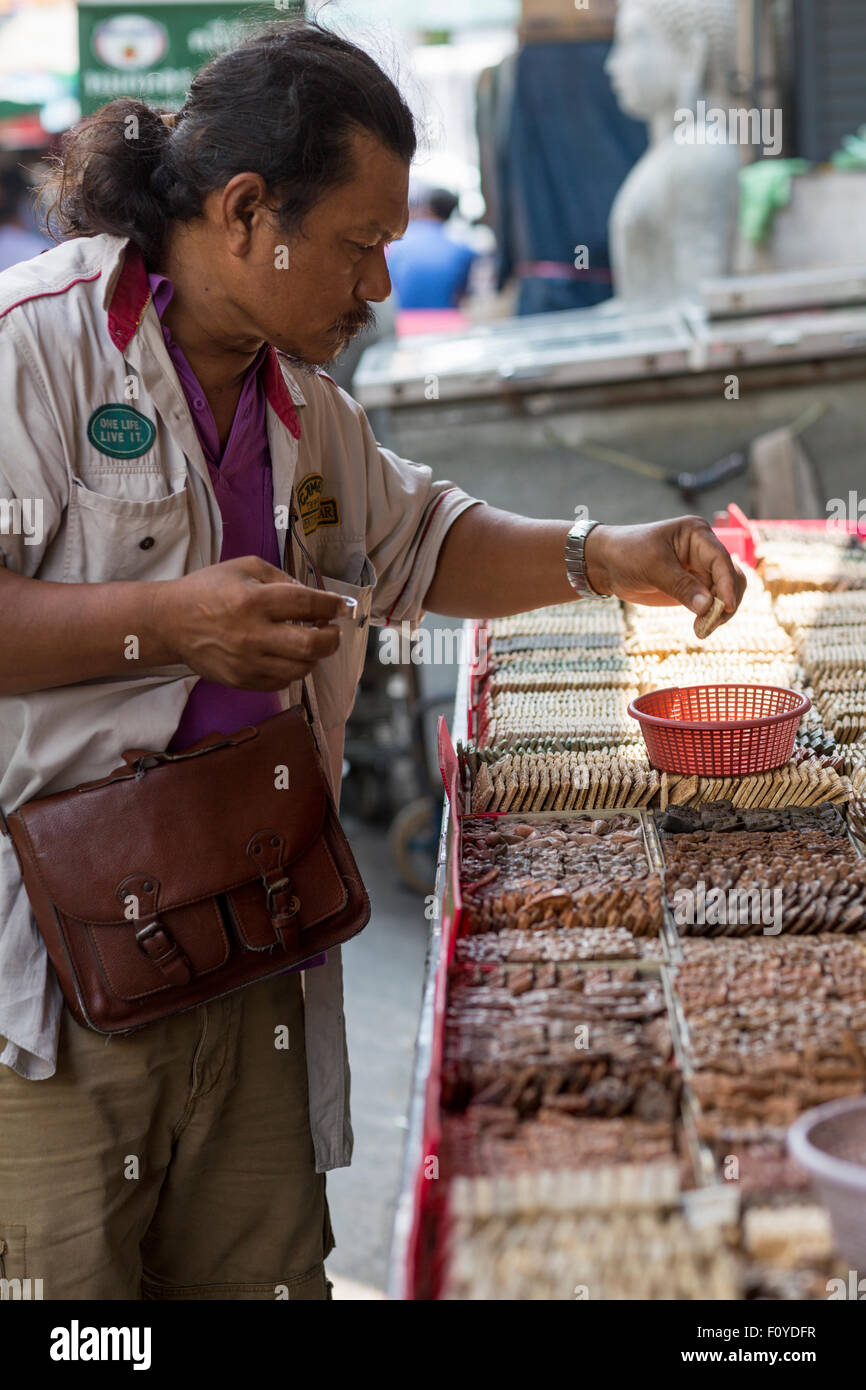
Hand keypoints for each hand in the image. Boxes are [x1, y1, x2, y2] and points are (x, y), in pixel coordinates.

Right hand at [152, 555, 351, 689]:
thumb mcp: (244, 567)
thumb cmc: (208, 590)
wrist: (169, 622)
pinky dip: (292, 669)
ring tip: (310, 643)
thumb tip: (314, 598)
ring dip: (314, 656)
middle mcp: (253, 634)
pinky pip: (281, 682)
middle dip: (332, 638)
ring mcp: (247, 662)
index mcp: (255, 601)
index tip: (341, 606)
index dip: (333, 606)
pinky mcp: (241, 680)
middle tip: (331, 630)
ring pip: (301, 669)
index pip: (309, 605)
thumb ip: (282, 578)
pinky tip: (287, 656)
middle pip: (312, 646)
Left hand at [584, 517, 745, 621]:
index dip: (727, 584)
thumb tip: (708, 607)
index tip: (726, 607)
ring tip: (703, 629)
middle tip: (711, 623)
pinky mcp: (695, 587)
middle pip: (731, 577)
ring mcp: (701, 570)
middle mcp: (705, 550)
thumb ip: (681, 586)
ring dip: (720, 612)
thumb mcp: (653, 567)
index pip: (721, 559)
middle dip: (726, 600)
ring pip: (726, 593)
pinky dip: (710, 617)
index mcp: (698, 534)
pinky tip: (701, 628)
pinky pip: (712, 604)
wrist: (607, 564)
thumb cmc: (628, 554)